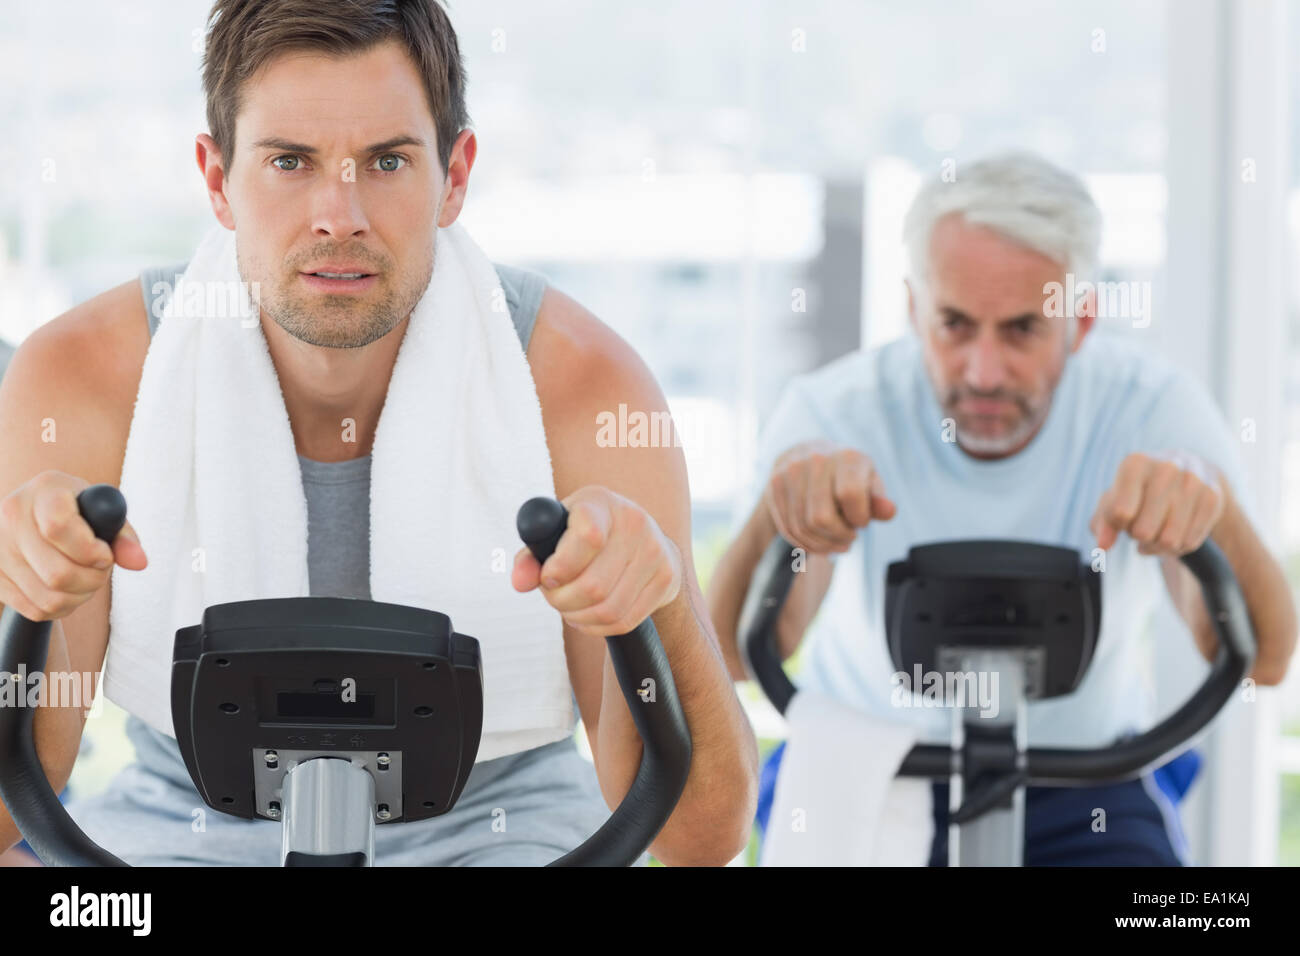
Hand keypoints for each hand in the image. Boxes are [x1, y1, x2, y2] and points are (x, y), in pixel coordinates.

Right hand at [0, 470, 146, 621]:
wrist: (35, 517)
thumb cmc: (78, 512)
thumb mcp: (103, 512)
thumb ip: (123, 536)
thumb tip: (139, 562)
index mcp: (44, 491)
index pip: (59, 526)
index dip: (91, 550)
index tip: (105, 553)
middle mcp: (12, 516)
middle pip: (57, 573)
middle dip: (93, 580)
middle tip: (101, 570)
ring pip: (48, 597)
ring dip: (80, 596)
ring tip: (87, 579)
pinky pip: (35, 609)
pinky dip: (61, 608)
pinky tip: (68, 589)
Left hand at [511, 485, 681, 637]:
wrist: (645, 538)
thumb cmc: (588, 533)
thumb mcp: (558, 532)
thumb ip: (532, 556)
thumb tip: (520, 583)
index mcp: (601, 504)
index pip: (587, 537)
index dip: (561, 566)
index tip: (548, 577)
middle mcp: (634, 523)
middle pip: (594, 585)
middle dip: (563, 601)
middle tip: (553, 597)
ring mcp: (655, 551)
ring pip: (608, 608)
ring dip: (578, 616)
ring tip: (569, 607)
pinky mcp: (666, 578)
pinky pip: (625, 620)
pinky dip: (597, 626)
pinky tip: (588, 615)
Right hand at [762, 440, 895, 553]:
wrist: (807, 455)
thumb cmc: (847, 475)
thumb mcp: (869, 483)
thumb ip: (878, 500)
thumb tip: (890, 512)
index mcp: (846, 457)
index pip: (850, 495)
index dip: (859, 519)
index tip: (862, 521)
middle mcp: (815, 459)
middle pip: (822, 517)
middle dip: (840, 537)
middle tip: (849, 538)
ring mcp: (790, 472)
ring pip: (803, 527)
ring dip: (823, 545)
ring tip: (837, 544)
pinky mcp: (774, 486)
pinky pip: (788, 528)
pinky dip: (806, 543)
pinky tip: (819, 544)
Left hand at [1089, 451, 1225, 555]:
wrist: (1188, 471)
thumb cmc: (1139, 490)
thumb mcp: (1113, 501)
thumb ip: (1102, 523)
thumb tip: (1103, 546)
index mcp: (1135, 463)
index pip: (1120, 514)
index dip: (1119, 525)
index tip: (1123, 516)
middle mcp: (1166, 468)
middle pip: (1144, 532)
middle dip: (1139, 536)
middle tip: (1142, 525)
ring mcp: (1193, 482)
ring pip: (1169, 541)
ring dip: (1158, 546)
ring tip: (1157, 531)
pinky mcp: (1213, 498)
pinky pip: (1189, 542)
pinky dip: (1178, 547)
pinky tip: (1175, 532)